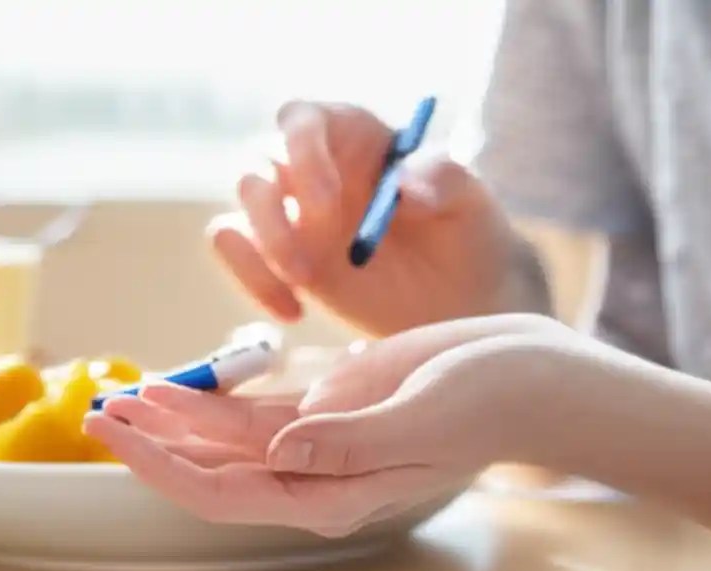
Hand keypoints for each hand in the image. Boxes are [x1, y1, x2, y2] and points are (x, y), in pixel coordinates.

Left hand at [84, 314, 579, 536]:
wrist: (520, 377)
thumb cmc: (485, 401)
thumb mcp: (421, 418)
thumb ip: (351, 442)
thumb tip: (283, 452)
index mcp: (331, 496)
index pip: (226, 491)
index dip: (165, 465)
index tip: (119, 433)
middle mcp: (311, 479)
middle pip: (209, 470)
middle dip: (149, 444)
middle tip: (94, 410)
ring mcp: (312, 446)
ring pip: (221, 441)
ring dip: (168, 420)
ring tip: (115, 394)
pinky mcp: (320, 412)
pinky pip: (248, 412)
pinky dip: (206, 399)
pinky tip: (169, 385)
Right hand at [211, 101, 525, 336]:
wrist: (462, 302)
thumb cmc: (468, 236)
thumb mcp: (473, 202)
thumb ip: (445, 179)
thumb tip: (405, 186)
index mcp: (353, 136)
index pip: (301, 118)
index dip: (301, 150)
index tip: (327, 199)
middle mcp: (311, 168)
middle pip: (256, 163)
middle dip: (273, 210)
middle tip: (311, 257)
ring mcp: (291, 214)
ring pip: (241, 210)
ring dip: (263, 247)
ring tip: (304, 283)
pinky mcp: (278, 258)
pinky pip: (237, 252)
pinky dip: (250, 279)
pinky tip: (294, 311)